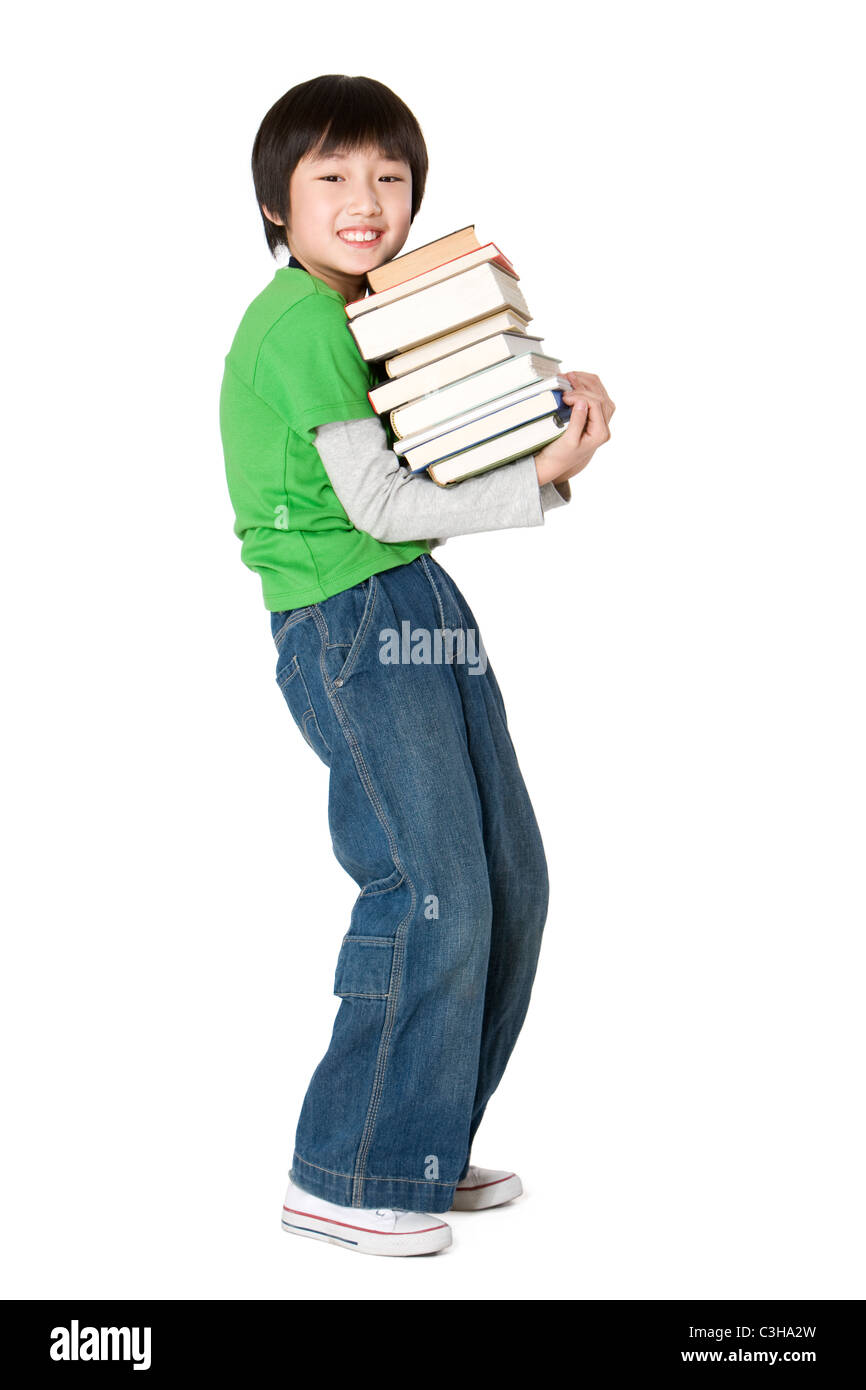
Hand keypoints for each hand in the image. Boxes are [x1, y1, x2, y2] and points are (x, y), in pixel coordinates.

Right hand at [535, 371, 615, 486]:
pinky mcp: (594, 419)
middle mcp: (604, 428)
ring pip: (601, 395)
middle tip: (567, 380)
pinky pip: (596, 397)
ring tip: (571, 376)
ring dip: (587, 383)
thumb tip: (582, 402)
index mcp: (600, 434)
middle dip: (584, 385)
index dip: (580, 396)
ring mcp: (601, 423)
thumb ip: (577, 421)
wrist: (557, 464)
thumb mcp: (568, 441)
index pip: (596, 404)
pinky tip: (577, 381)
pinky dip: (587, 387)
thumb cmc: (560, 455)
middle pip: (601, 397)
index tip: (565, 396)